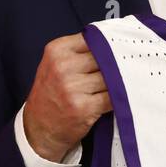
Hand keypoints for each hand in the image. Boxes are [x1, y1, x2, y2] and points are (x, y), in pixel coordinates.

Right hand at [23, 34, 111, 161]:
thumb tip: (115, 41)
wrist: (39, 127)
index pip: (95, 39)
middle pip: (105, 57)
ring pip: (111, 77)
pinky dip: (119, 97)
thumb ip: (80, 50)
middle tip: (126, 68)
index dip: (110, 45)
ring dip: (120, 81)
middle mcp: (63, 67)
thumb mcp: (56, 63)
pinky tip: (118, 97)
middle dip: (116, 64)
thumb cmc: (52, 92)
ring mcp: (73, 88)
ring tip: (121, 84)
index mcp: (57, 51)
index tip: (120, 48)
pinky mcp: (84, 107)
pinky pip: (113, 96)